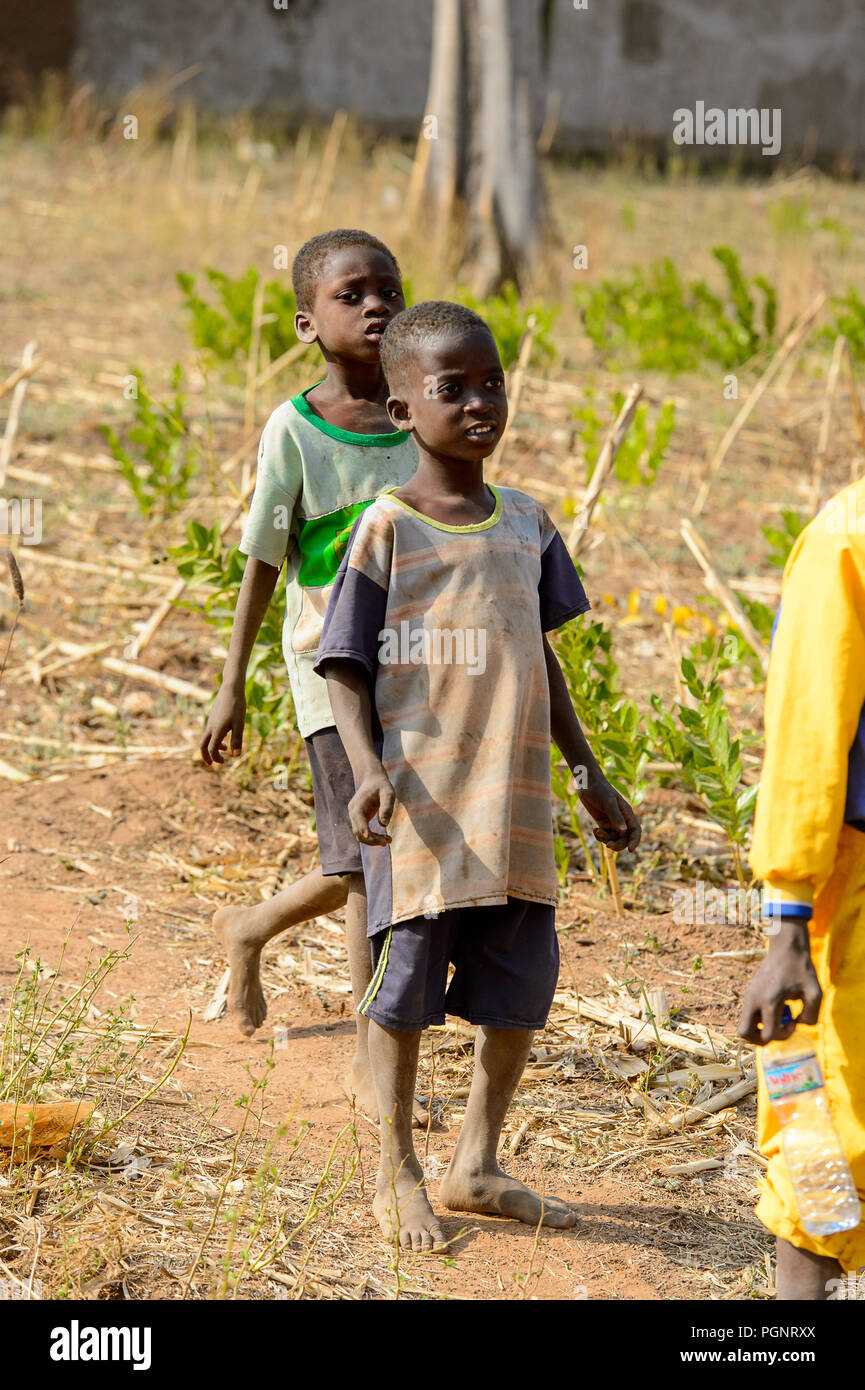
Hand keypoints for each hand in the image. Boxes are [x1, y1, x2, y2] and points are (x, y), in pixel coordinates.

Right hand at [200, 684, 245, 765]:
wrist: (231, 688)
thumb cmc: (236, 706)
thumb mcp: (240, 724)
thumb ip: (237, 740)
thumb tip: (236, 755)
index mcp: (216, 730)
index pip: (211, 749)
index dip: (216, 758)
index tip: (224, 762)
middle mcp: (210, 726)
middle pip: (202, 744)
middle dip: (206, 755)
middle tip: (212, 764)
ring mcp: (211, 721)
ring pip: (207, 737)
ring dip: (213, 745)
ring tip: (225, 748)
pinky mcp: (213, 716)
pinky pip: (211, 730)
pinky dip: (216, 737)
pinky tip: (227, 733)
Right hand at [348, 768, 395, 845]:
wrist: (373, 780)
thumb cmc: (382, 786)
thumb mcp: (388, 793)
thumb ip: (387, 807)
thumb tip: (383, 825)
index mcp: (358, 805)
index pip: (358, 820)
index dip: (364, 830)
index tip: (370, 837)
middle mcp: (353, 812)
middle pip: (358, 832)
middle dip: (372, 839)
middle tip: (388, 841)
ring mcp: (354, 817)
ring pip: (359, 835)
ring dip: (372, 841)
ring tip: (388, 840)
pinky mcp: (359, 820)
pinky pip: (363, 833)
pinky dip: (372, 837)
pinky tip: (384, 838)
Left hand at [578, 773, 640, 852]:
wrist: (587, 783)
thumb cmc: (600, 790)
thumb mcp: (608, 802)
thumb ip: (616, 816)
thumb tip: (623, 831)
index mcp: (627, 813)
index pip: (636, 831)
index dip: (635, 841)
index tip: (630, 850)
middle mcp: (621, 819)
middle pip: (624, 838)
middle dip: (618, 844)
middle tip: (608, 845)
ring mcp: (611, 822)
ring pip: (613, 838)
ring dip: (606, 839)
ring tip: (597, 832)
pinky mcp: (602, 823)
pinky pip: (604, 836)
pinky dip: (600, 837)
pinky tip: (594, 830)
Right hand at [737, 920, 821, 1044]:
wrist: (786, 946)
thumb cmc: (801, 968)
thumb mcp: (815, 992)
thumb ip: (812, 1015)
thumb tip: (799, 1024)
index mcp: (769, 1001)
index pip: (768, 1034)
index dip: (783, 1036)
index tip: (793, 1022)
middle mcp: (754, 1000)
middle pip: (743, 1034)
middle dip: (761, 1039)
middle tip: (777, 1029)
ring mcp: (748, 995)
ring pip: (744, 1024)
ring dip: (761, 1027)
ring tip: (778, 1015)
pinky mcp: (749, 992)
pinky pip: (749, 1013)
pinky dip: (761, 1017)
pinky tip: (777, 1004)